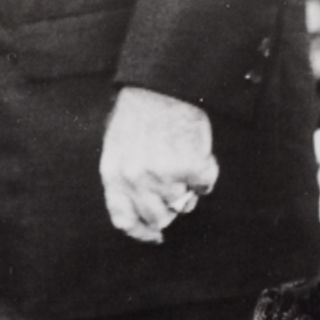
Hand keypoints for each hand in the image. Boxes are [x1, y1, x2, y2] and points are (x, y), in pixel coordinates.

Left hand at [99, 86, 217, 243]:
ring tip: (184, 163)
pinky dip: (206, 175)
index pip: (125, 220)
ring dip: (187, 189)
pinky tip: (199, 157)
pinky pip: (205, 185)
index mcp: (113, 175)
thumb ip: (123, 179)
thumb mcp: (116, 146)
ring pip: (183, 204)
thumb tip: (142, 213)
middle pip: (158, 217)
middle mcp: (136, 179)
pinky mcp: (190, 165)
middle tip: (175, 188)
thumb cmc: (139, 112)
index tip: (155, 236)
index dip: (142, 233)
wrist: (162, 83)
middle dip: (169, 208)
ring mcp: (164, 173)